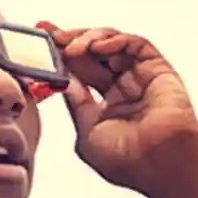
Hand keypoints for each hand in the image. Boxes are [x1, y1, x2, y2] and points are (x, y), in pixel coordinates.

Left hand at [40, 22, 197, 194]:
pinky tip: (98, 46)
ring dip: (87, 39)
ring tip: (71, 48)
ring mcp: (138, 77)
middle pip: (91, 54)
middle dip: (67, 40)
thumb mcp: (86, 132)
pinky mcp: (156, 68)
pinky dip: (114, 39)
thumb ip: (75, 104)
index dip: (58, 57)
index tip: (39, 42)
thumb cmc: (127, 160)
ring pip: (111, 44)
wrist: (158, 163)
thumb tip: (62, 81)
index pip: (77, 73)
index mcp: (103, 106)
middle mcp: (120, 89)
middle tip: (49, 34)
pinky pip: (135, 44)